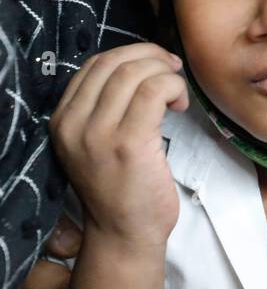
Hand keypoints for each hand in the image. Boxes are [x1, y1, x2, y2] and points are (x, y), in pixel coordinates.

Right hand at [49, 43, 187, 250]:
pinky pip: (154, 92)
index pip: (95, 65)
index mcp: (63, 119)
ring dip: (166, 74)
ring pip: (135, 73)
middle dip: (151, 57)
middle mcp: (73, 123)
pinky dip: (173, 88)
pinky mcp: (129, 142)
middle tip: (173, 71)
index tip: (157, 65)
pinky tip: (180, 106)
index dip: (131, 54)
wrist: (123, 233)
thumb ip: (105, 109)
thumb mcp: (97, 144)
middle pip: (114, 62)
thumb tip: (140, 68)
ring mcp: (98, 133)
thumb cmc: (121, 188)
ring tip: (177, 95)